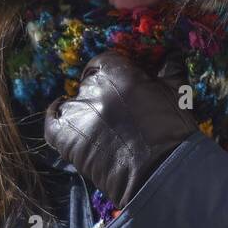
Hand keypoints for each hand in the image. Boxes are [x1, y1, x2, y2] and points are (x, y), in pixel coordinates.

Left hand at [44, 51, 197, 208]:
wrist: (162, 173)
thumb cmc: (172, 130)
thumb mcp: (176, 92)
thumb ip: (169, 68)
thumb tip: (171, 54)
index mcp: (116, 71)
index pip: (104, 62)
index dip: (112, 75)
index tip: (122, 87)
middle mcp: (91, 88)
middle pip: (88, 84)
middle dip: (101, 94)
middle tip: (117, 113)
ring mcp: (76, 113)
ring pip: (72, 104)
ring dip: (84, 112)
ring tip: (100, 127)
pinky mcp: (66, 138)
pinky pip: (52, 123)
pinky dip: (56, 120)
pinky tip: (66, 122)